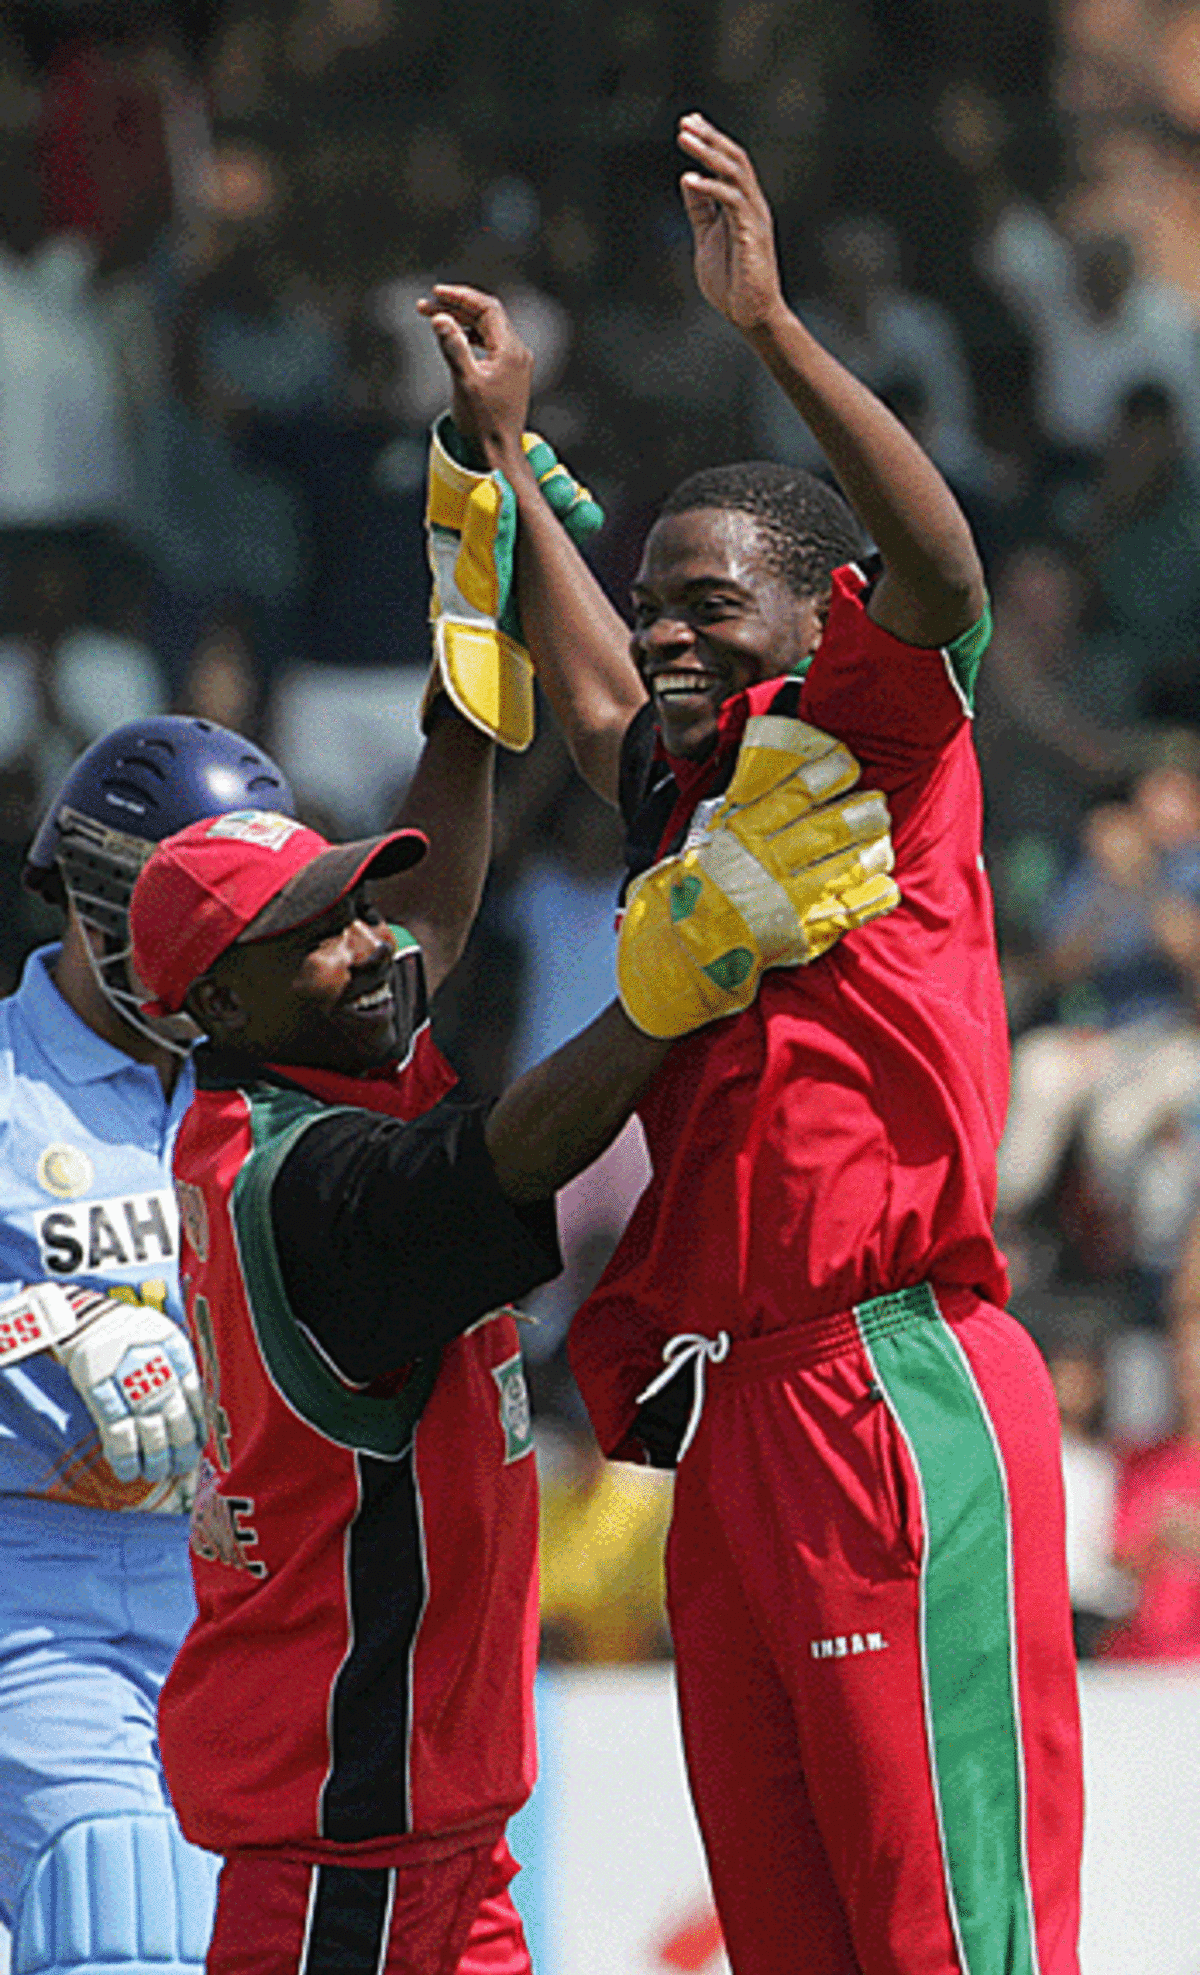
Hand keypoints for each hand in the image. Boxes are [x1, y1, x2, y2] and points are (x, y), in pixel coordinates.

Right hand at [53, 1290, 206, 1485]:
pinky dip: (124, 1458)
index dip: (198, 1426)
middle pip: (176, 1421)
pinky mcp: (103, 1398)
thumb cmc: (131, 1330)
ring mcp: (131, 1388)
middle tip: (181, 1467)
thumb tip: (197, 1405)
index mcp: (177, 1358)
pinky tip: (128, 1472)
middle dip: (181, 1450)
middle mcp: (158, 1374)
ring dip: (156, 1459)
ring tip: (156, 1474)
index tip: (199, 1444)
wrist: (92, 1321)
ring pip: (152, 1433)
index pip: (195, 1399)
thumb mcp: (166, 1335)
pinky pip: (118, 1435)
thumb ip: (181, 1366)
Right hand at [416, 283, 532, 464]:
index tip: (435, 293)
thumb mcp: (464, 383)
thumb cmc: (483, 423)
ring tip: (433, 319)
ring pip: (487, 330)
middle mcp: (517, 352)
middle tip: (425, 307)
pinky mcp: (510, 374)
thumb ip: (454, 347)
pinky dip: (470, 337)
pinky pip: (490, 344)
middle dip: (456, 307)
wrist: (499, 454)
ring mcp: (516, 363)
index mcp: (510, 350)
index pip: (487, 309)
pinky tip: (453, 338)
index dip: (460, 297)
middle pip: (487, 316)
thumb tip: (441, 318)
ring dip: (461, 321)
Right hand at [617, 714, 898, 1037]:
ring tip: (883, 842)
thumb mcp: (711, 837)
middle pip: (826, 829)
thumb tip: (767, 768)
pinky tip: (887, 886)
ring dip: (870, 852)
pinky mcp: (800, 932)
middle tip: (878, 803)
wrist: (682, 947)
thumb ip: (742, 807)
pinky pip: (844, 913)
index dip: (827, 776)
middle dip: (860, 812)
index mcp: (744, 834)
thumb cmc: (697, 887)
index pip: (795, 794)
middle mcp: (768, 864)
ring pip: (841, 867)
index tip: (848, 765)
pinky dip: (870, 900)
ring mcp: (787, 900)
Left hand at [676, 112, 785, 331]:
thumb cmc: (731, 284)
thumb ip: (699, 210)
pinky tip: (689, 180)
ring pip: (734, 172)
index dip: (710, 140)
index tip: (688, 123)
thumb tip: (688, 180)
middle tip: (685, 122)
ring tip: (684, 138)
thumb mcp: (706, 239)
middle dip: (709, 137)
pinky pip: (732, 201)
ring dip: (708, 153)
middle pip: (733, 158)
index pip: (727, 163)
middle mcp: (751, 205)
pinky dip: (710, 187)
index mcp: (741, 205)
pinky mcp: (752, 233)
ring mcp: (754, 217)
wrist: (751, 316)